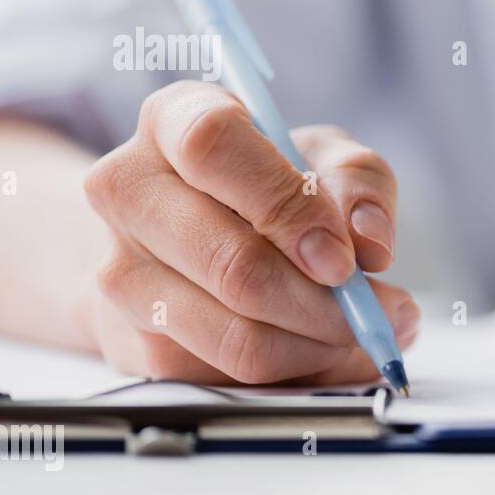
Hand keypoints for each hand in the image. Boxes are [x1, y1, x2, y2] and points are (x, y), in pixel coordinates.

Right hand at [82, 81, 418, 384]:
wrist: (193, 240)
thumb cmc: (270, 184)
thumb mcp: (326, 158)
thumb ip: (360, 184)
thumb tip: (370, 243)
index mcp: (174, 119)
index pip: (213, 148)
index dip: (286, 207)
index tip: (342, 257)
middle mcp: (129, 190)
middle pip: (232, 264)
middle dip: (324, 302)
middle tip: (373, 310)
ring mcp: (120, 271)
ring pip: (236, 334)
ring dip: (317, 343)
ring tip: (356, 328)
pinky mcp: (133, 342)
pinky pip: (231, 375)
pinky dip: (297, 369)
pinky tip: (321, 347)